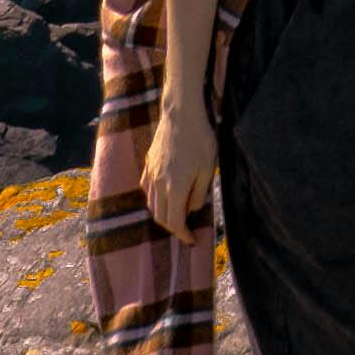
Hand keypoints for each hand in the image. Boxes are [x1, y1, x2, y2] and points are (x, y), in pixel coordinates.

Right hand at [147, 89, 215, 236]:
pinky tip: (164, 196)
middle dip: (172, 228)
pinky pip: (147, 189)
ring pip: (151, 203)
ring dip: (162, 214)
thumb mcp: (208, 169)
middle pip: (159, 216)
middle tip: (186, 230)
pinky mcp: (148, 163)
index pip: (174, 222)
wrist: (181, 114)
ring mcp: (151, 173)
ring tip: (176, 215)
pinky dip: (154, 199)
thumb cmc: (200, 140)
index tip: (192, 240)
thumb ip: (199, 193)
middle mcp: (159, 184)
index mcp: (175, 188)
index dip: (183, 235)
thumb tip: (192, 210)